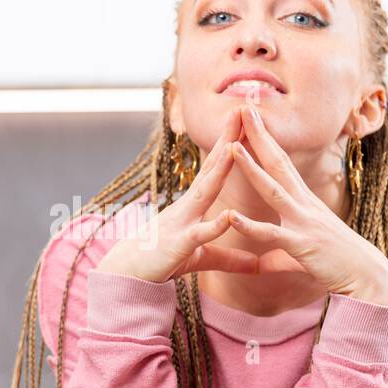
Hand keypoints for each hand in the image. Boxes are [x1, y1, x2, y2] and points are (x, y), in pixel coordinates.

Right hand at [95, 108, 256, 283]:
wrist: (128, 276)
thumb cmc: (163, 261)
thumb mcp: (202, 259)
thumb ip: (230, 258)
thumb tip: (258, 264)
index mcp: (195, 205)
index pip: (217, 169)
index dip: (233, 145)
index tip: (247, 120)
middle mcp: (188, 206)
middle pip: (212, 168)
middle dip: (228, 140)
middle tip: (242, 110)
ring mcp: (182, 222)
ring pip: (205, 192)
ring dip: (221, 169)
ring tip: (236, 146)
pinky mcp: (178, 245)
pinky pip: (199, 234)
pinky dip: (215, 226)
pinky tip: (229, 215)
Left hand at [223, 103, 387, 307]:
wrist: (367, 277)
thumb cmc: (337, 263)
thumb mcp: (302, 253)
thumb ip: (278, 254)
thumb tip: (261, 262)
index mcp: (303, 201)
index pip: (281, 163)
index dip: (266, 140)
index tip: (252, 117)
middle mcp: (303, 205)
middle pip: (277, 163)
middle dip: (259, 136)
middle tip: (243, 108)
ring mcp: (302, 222)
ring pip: (272, 190)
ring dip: (251, 168)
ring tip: (231, 147)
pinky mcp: (301, 245)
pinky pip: (271, 234)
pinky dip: (249, 226)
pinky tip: (230, 216)